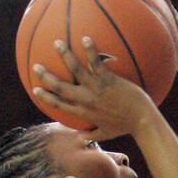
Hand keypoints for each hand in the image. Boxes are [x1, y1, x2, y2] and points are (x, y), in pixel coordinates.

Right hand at [32, 36, 153, 137]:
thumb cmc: (125, 126)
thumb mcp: (106, 133)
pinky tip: (85, 38)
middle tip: (36, 67)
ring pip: (76, 71)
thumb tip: (82, 139)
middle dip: (47, 77)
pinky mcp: (108, 81)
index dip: (46, 98)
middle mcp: (86, 101)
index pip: (60, 105)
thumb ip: (93, 135)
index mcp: (84, 113)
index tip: (36, 90)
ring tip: (57, 43)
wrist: (142, 121)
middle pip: (61, 88)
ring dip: (65, 56)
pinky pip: (97, 63)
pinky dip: (91, 51)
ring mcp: (96, 90)